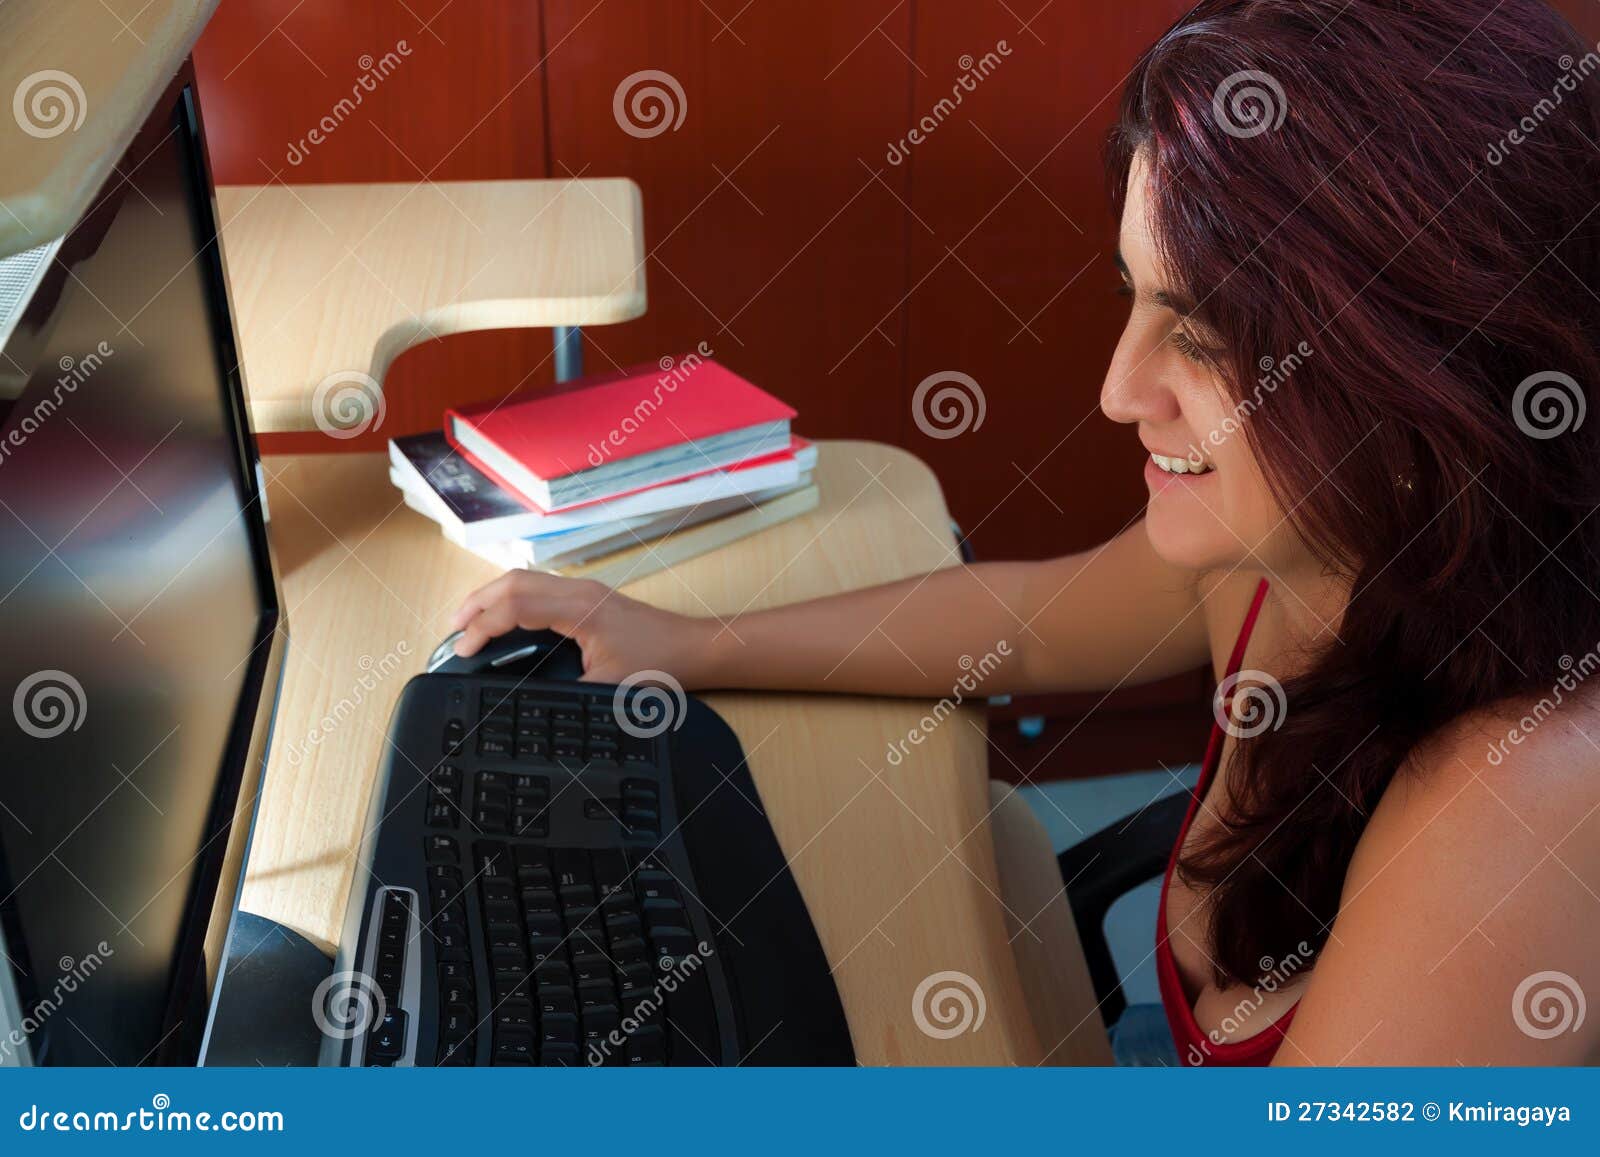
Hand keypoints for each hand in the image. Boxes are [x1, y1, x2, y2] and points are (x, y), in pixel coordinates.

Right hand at [448, 572, 716, 685]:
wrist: (693, 649)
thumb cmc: (659, 666)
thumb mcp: (605, 688)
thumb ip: (562, 691)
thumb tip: (525, 699)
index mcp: (579, 608)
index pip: (515, 605)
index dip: (482, 626)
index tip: (463, 649)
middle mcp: (578, 590)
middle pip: (513, 582)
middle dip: (476, 603)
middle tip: (453, 630)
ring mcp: (584, 590)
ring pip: (524, 580)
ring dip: (493, 597)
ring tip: (469, 622)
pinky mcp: (588, 597)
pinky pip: (539, 587)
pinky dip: (513, 599)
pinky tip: (505, 618)